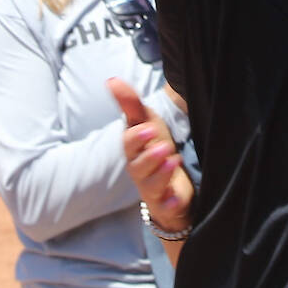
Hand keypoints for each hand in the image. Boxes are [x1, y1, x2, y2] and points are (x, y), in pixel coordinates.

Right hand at [106, 77, 193, 228]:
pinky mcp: (166, 205)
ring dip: (161, 175)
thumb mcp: (147, 122)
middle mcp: (140, 171)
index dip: (136, 137)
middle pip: (138, 167)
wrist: (170, 182)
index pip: (129, 144)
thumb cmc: (155, 148)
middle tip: (164, 146)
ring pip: (151, 186)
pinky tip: (176, 199)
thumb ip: (131, 103)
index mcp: (134, 150)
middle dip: (149, 157)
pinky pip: (165, 208)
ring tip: (174, 161)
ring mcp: (152, 189)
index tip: (148, 127)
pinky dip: (170, 204)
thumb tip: (111, 80)